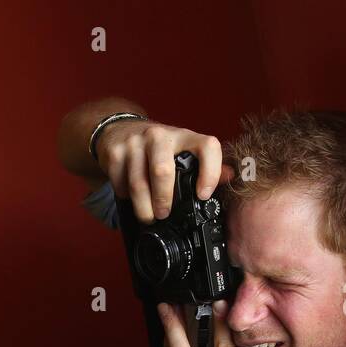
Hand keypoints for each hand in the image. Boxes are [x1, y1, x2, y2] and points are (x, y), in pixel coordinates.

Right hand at [95, 121, 227, 223]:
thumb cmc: (156, 147)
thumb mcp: (182, 149)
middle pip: (163, 171)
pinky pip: (121, 184)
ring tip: (149, 216)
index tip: (203, 195)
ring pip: (139, 183)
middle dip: (163, 199)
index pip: (206, 146)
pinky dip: (125, 197)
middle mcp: (160, 135)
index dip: (210, 172)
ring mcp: (135, 143)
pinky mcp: (115, 153)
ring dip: (143, 207)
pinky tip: (131, 198)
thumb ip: (205, 164)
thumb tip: (230, 176)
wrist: (118, 130)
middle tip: (164, 214)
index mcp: (184, 135)